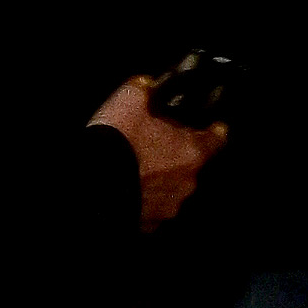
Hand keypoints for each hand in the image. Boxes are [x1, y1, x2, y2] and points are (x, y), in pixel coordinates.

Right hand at [90, 72, 225, 232]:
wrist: (92, 185)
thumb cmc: (116, 144)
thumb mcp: (129, 101)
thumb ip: (144, 89)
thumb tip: (146, 84)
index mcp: (190, 152)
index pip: (215, 140)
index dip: (214, 131)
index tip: (216, 129)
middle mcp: (185, 182)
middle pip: (189, 163)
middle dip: (173, 153)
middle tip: (152, 142)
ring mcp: (167, 206)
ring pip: (169, 187)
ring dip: (157, 177)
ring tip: (134, 166)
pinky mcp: (147, 223)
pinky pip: (150, 207)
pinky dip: (141, 197)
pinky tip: (125, 186)